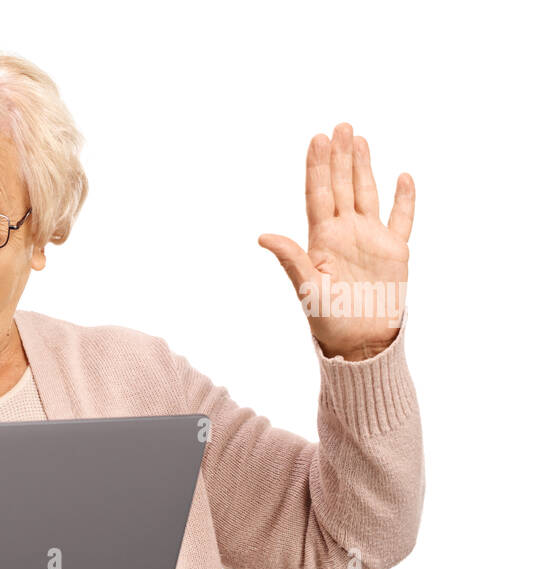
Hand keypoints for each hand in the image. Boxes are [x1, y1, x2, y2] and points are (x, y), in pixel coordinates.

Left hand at [259, 123, 415, 361]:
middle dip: (339, 157)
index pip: (318, 195)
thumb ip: (291, 260)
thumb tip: (263, 236)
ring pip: (367, 194)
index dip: (317, 167)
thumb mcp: (307, 290)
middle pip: (342, 186)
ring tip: (359, 139)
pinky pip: (401, 220)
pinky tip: (403, 177)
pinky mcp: (395, 252)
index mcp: (322, 240)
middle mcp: (345, 234)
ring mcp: (370, 240)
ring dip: (364, 167)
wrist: (361, 342)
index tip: (317, 139)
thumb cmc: (328, 321)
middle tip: (339, 126)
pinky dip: (404, 200)